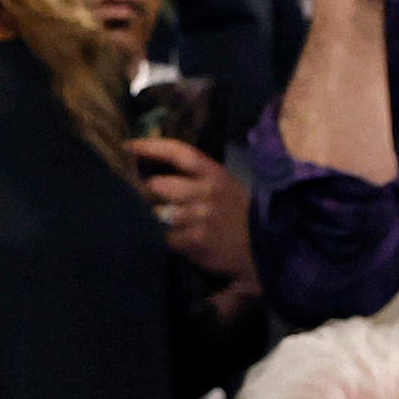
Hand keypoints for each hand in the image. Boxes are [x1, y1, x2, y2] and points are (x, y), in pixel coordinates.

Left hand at [132, 138, 251, 277]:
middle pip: (158, 185)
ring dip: (158, 219)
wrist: (270, 252)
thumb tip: (159, 175)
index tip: (128, 147)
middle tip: (144, 197)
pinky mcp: (196, 240)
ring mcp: (200, 216)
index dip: (151, 147)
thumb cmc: (245, 219)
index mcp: (216, 175)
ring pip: (159, 213)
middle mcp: (207, 192)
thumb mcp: (229, 189)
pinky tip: (184, 244)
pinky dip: (172, 241)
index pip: (179, 153)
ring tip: (164, 223)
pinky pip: (169, 238)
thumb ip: (198, 181)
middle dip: (148, 193)